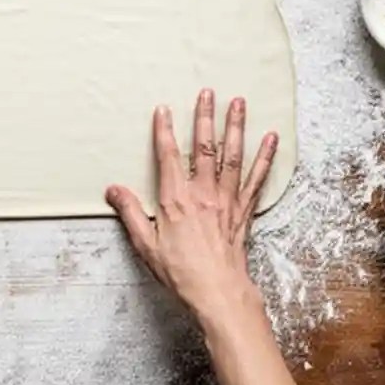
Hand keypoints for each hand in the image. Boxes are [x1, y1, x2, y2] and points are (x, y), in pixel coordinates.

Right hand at [105, 89, 276, 323]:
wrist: (218, 292)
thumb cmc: (181, 272)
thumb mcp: (145, 245)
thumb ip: (129, 212)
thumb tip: (112, 189)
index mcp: (175, 199)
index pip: (167, 156)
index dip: (164, 131)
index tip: (163, 109)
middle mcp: (203, 193)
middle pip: (203, 147)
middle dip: (204, 117)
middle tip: (208, 93)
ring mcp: (226, 200)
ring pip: (232, 155)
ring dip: (235, 127)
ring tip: (238, 103)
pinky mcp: (243, 210)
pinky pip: (256, 178)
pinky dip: (265, 158)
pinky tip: (271, 140)